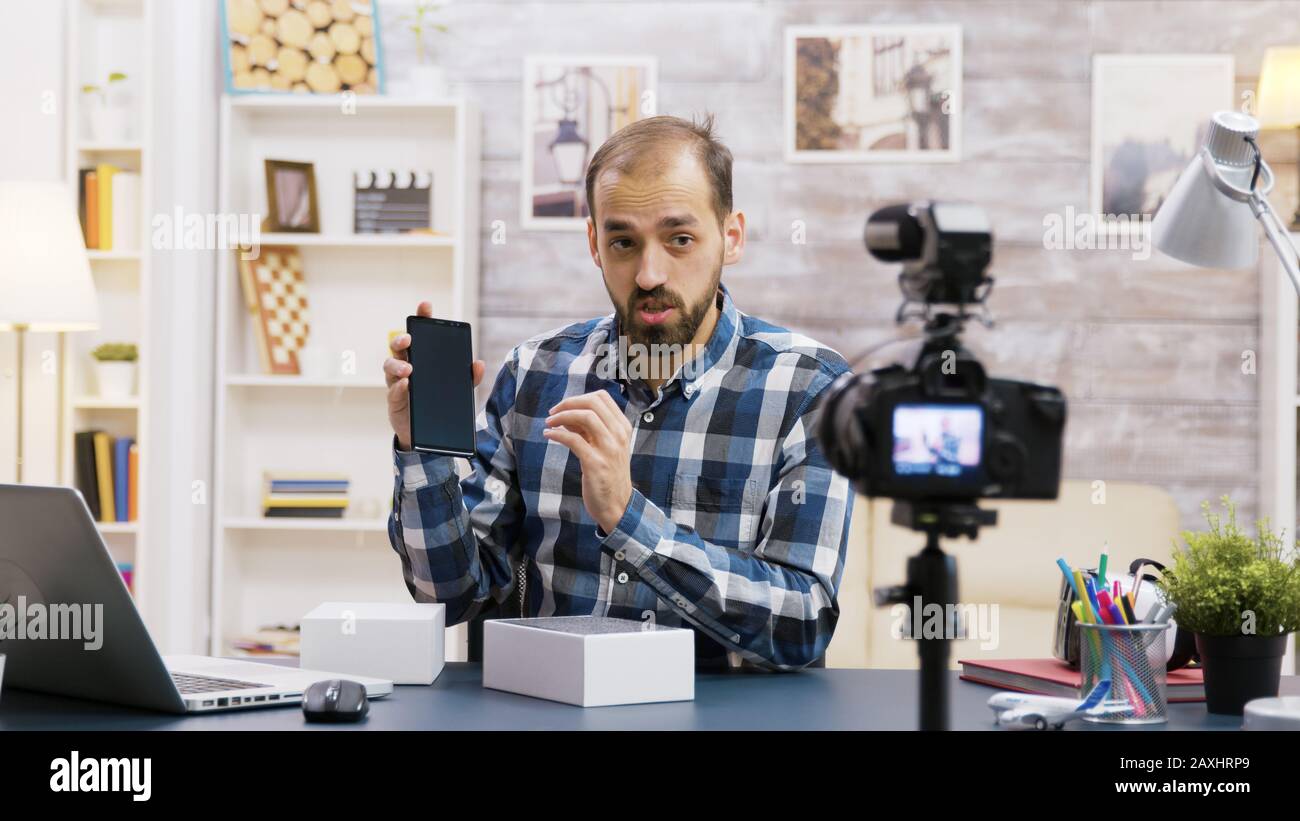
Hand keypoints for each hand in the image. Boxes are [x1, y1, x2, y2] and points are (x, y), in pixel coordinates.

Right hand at [385, 300, 485, 450]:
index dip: (421, 318)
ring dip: (398, 365)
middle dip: (401, 339)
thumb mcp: (459, 390)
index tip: (425, 305)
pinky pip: (393, 390)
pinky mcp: (394, 400)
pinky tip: (406, 384)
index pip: (419, 334)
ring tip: (409, 369)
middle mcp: (407, 366)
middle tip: (408, 339)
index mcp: (421, 358)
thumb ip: (468, 377)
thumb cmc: (439, 402)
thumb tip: (478, 364)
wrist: (429, 434)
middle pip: (398, 347)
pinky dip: (399, 386)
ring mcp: (397, 382)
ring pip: (390, 366)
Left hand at [543, 390, 632, 533]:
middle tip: (552, 413)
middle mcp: (618, 435)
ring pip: (584, 417)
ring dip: (561, 416)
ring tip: (549, 423)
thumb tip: (566, 415)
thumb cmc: (609, 475)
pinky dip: (557, 434)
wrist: (617, 505)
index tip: (564, 406)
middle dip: (567, 403)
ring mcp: (608, 449)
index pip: (602, 397)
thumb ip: (589, 430)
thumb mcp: (605, 447)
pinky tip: (548, 435)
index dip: (579, 398)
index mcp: (622, 428)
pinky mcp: (595, 463)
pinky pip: (573, 440)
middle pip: (592, 403)